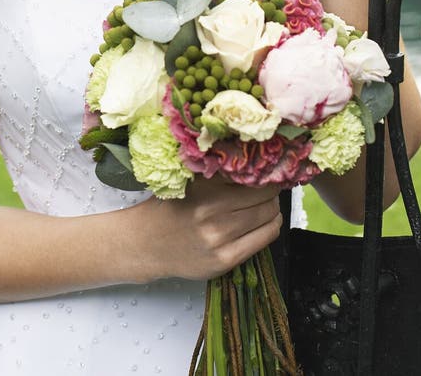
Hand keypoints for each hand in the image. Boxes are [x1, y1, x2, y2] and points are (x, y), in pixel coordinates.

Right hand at [136, 175, 281, 280]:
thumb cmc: (169, 209)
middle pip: (263, 194)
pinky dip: (272, 226)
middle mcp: (211, 210)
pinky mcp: (225, 259)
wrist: (146, 244)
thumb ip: (218, 172)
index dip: (263, 168)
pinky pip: (264, 238)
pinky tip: (268, 221)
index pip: (249, 172)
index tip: (267, 168)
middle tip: (271, 185)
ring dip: (273, 207)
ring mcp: (218, 237)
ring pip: (267, 214)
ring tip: (269, 203)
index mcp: (202, 185)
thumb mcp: (188, 181)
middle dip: (271, 188)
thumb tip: (255, 161)